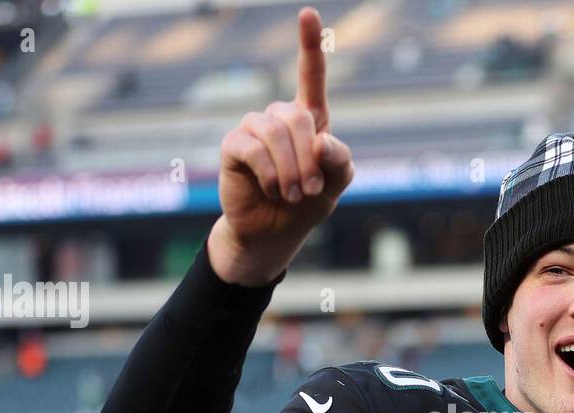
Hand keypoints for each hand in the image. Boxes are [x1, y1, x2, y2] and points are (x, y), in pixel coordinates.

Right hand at [208, 6, 355, 285]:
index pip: (310, 75)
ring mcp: (254, 128)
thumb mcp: (337, 183)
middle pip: (298, 117)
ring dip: (291, 170)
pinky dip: (270, 173)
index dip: (309, 44)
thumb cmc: (309, 203)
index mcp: (309, 118)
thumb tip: (321, 143)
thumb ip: (339, 160)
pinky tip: (273, 190)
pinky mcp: (234, 145)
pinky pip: (253, 148)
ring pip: (275, 132)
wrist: (275, 231)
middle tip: (312, 189)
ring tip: (294, 194)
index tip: (308, 14)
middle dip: (310, 158)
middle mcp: (279, 116)